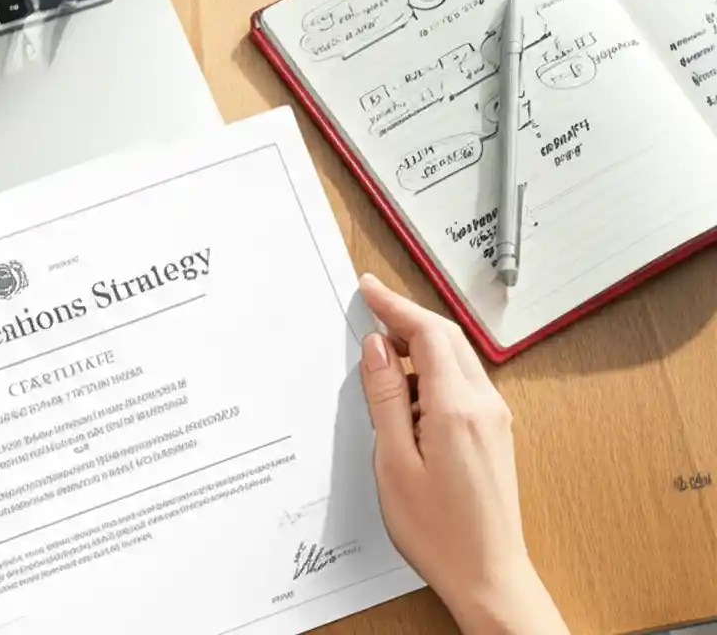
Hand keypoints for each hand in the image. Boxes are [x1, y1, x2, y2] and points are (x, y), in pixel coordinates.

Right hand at [357, 274, 567, 634]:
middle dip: (407, 318)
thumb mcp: (394, 461)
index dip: (395, 304)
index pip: (428, 332)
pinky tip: (405, 397)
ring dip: (419, 348)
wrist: (487, 574)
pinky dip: (431, 374)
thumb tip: (377, 349)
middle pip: (447, 337)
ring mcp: (494, 418)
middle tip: (370, 310)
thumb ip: (386, 397)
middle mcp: (485, 405)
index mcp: (458, 408)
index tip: (369, 288)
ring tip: (379, 366)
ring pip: (455, 359)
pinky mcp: (493, 431)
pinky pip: (461, 384)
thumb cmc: (438, 531)